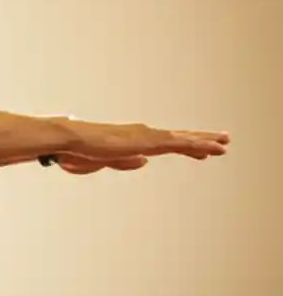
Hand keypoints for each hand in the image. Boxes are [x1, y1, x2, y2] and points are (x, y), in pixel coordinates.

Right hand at [58, 118, 229, 163]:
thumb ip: (125, 161)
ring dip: (206, 141)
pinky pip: (180, 143)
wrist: (71, 139)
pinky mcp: (149, 141)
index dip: (182, 143)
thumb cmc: (79, 150)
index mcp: (132, 139)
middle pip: (178, 136)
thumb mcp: (104, 161)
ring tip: (225, 144)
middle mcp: (143, 133)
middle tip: (222, 140)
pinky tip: (214, 148)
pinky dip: (200, 145)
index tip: (198, 148)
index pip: (162, 142)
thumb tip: (145, 161)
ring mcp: (147, 136)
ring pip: (184, 139)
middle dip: (201, 138)